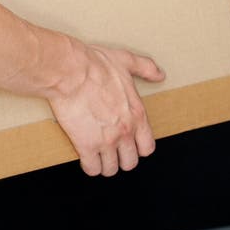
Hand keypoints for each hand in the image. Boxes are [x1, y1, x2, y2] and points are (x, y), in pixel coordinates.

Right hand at [49, 37, 164, 176]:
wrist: (70, 70)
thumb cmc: (94, 64)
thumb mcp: (125, 60)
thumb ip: (145, 68)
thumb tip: (160, 75)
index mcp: (136, 114)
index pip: (147, 147)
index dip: (137, 147)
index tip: (128, 142)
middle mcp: (125, 132)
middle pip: (130, 162)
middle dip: (120, 158)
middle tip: (110, 149)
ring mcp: (106, 141)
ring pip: (111, 169)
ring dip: (104, 164)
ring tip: (96, 155)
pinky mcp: (86, 145)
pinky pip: (92, 169)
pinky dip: (88, 166)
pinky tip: (84, 157)